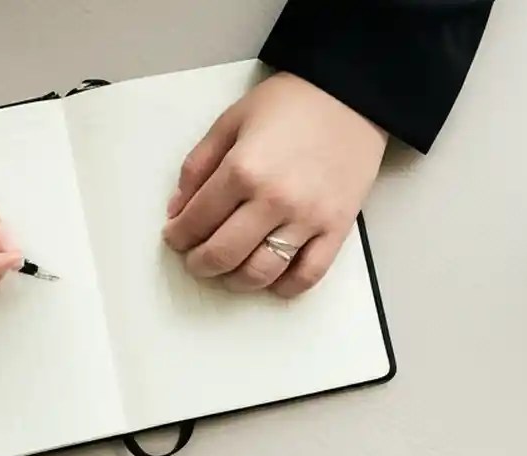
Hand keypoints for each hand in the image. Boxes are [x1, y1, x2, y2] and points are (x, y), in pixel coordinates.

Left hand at [163, 72, 387, 296]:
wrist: (351, 97)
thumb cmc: (290, 104)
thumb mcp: (231, 121)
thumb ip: (199, 165)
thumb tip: (177, 209)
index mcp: (242, 170)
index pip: (196, 221)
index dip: (178, 236)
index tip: (175, 238)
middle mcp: (273, 200)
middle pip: (224, 254)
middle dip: (200, 264)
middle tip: (196, 261)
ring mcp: (307, 219)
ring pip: (261, 272)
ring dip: (235, 282)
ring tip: (229, 274)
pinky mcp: (336, 229)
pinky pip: (308, 275)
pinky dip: (285, 287)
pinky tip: (272, 280)